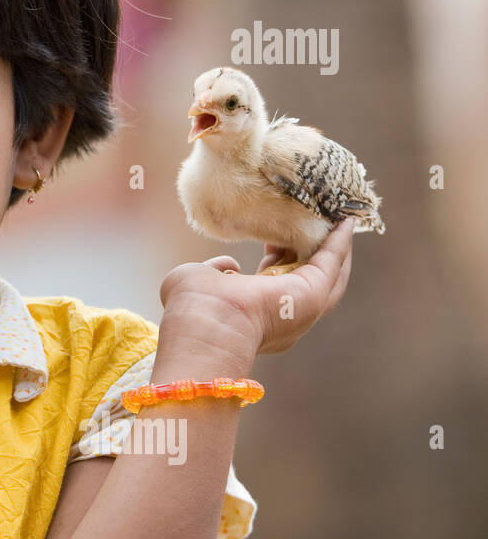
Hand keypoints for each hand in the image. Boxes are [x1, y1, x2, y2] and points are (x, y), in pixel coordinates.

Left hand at [159, 217, 354, 358]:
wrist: (205, 323)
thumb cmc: (193, 307)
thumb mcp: (199, 280)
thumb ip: (216, 271)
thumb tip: (229, 265)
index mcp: (256, 313)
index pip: (275, 279)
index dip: (280, 253)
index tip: (280, 229)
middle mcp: (285, 315)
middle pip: (308, 276)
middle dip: (315, 247)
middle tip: (318, 219)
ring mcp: (302, 308)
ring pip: (328, 272)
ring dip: (334, 243)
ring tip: (338, 215)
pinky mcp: (313, 295)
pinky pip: (331, 263)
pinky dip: (339, 242)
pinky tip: (344, 221)